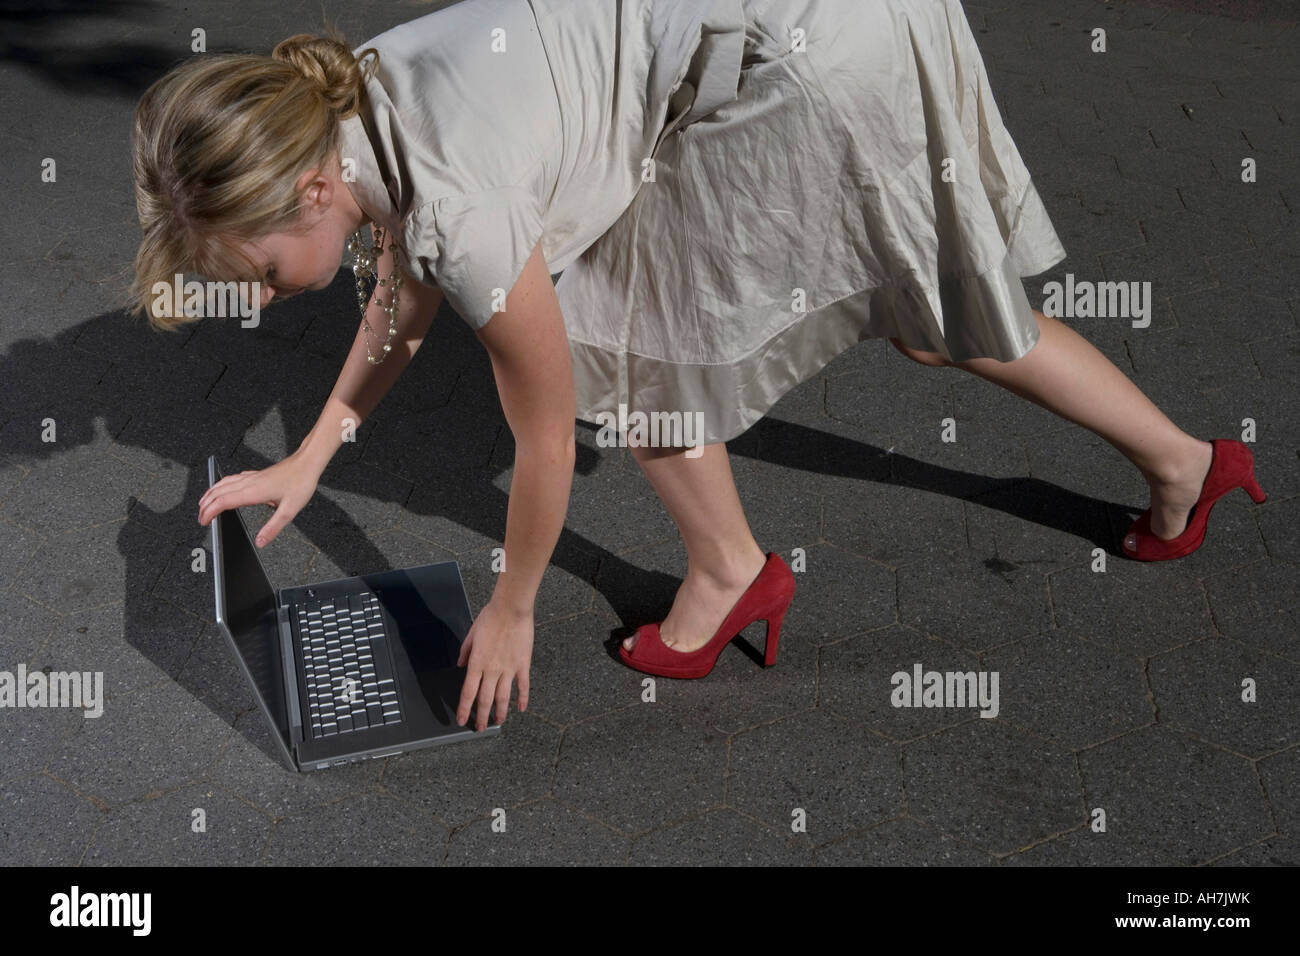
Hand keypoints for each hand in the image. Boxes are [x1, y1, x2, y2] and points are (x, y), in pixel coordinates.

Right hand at [197, 451, 321, 546]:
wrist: (307, 463)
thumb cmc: (300, 482)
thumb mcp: (289, 510)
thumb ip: (273, 528)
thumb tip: (260, 542)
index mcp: (254, 492)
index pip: (224, 501)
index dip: (210, 511)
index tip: (203, 521)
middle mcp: (249, 482)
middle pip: (219, 492)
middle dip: (206, 505)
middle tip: (200, 518)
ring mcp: (251, 477)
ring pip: (223, 483)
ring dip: (211, 493)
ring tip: (203, 503)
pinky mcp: (256, 474)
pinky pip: (232, 479)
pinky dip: (221, 485)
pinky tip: (223, 486)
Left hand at [455, 599, 533, 730]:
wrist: (511, 609)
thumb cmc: (491, 617)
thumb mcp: (471, 634)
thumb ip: (465, 652)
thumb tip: (460, 664)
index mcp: (477, 663)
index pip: (468, 692)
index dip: (464, 708)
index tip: (461, 719)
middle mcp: (492, 670)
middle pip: (485, 700)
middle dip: (481, 716)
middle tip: (480, 728)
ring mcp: (509, 669)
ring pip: (503, 697)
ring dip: (500, 712)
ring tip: (498, 722)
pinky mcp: (523, 665)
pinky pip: (523, 686)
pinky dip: (522, 698)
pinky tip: (521, 708)